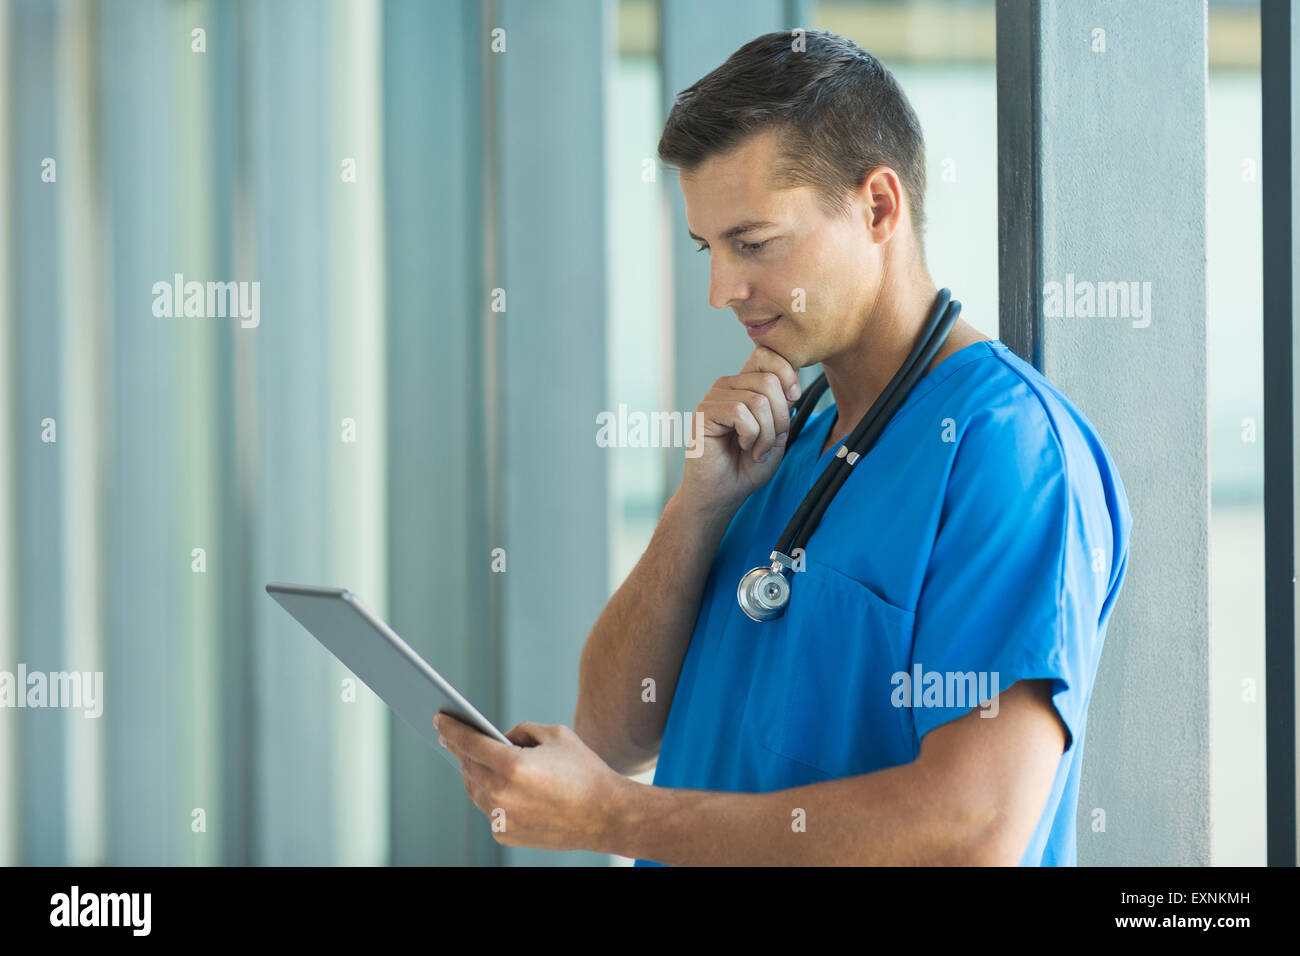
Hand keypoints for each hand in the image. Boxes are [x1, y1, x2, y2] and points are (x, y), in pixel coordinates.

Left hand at [434, 713, 633, 853]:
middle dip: (459, 749)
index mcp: (512, 765)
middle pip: (469, 766)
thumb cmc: (584, 770)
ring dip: (471, 772)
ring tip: (468, 758)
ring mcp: (502, 819)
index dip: (452, 728)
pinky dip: (488, 794)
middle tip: (451, 736)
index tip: (439, 718)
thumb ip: (521, 731)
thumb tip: (499, 737)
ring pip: (474, 790)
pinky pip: (488, 809)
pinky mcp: (505, 835)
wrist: (606, 815)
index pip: (470, 742)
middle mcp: (501, 795)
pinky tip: (490, 782)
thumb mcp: (554, 735)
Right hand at [681, 345, 802, 513]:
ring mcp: (714, 397)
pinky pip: (741, 413)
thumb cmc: (748, 465)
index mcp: (745, 385)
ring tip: (756, 449)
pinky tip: (743, 447)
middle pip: (769, 380)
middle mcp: (728, 386)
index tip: (793, 399)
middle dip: (780, 416)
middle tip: (770, 441)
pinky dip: (751, 436)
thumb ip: (783, 404)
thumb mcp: (777, 431)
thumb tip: (790, 382)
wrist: (724, 493)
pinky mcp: (704, 412)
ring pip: (758, 399)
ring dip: (766, 432)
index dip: (788, 374)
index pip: (767, 355)